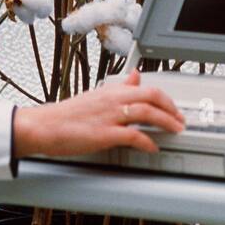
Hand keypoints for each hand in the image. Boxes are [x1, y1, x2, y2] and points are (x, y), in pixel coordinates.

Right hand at [13, 70, 185, 156]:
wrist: (44, 126)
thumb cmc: (67, 115)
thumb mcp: (96, 94)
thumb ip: (119, 87)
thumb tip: (136, 76)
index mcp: (112, 90)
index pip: (146, 87)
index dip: (165, 98)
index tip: (174, 107)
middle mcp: (113, 100)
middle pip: (152, 96)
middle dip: (171, 108)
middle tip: (181, 120)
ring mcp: (110, 116)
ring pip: (147, 112)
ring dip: (166, 122)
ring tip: (175, 131)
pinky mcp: (104, 133)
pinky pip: (133, 135)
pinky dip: (147, 142)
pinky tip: (153, 147)